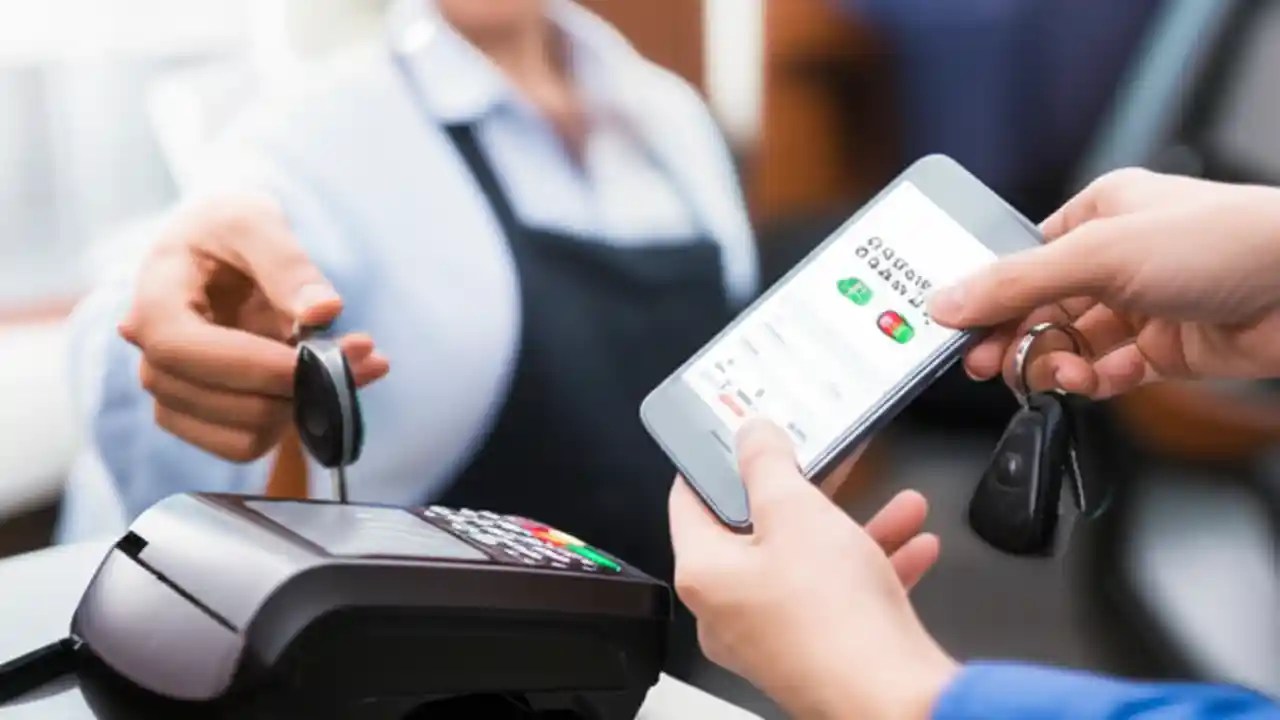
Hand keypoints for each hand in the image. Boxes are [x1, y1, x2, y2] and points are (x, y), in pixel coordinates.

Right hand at [119, 193, 389, 461]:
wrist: (219, 248)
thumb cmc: (228, 229)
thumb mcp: (256, 222)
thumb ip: (289, 264)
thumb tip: (324, 311)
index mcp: (154, 302)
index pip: (183, 351)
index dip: (252, 365)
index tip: (314, 359)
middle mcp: (152, 357)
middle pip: (219, 400)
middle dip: (298, 385)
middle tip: (365, 351)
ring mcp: (172, 394)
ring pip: (242, 433)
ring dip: (305, 407)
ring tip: (354, 364)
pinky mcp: (200, 419)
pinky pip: (248, 445)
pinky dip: (295, 422)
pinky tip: (325, 383)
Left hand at [669, 420, 955, 719]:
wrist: (892, 698)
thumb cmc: (833, 618)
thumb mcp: (797, 512)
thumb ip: (769, 465)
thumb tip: (751, 437)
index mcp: (705, 576)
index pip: (689, 504)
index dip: (712, 464)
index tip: (734, 439)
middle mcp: (730, 612)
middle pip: (759, 533)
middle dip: (809, 495)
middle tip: (825, 463)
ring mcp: (773, 638)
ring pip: (810, 564)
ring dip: (858, 528)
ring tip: (899, 505)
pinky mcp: (817, 654)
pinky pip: (840, 599)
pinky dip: (874, 568)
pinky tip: (915, 545)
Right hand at [928, 168, 1279, 398]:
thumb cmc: (1225, 240)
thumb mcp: (1099, 254)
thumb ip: (1016, 283)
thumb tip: (947, 300)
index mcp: (1097, 214)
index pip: (1019, 259)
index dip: (986, 296)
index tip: (957, 327)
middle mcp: (1117, 258)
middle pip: (1039, 308)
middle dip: (1014, 338)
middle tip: (986, 363)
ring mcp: (1142, 306)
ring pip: (1071, 345)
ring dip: (1055, 364)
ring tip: (1058, 373)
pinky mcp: (1166, 350)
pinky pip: (1110, 373)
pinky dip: (1095, 382)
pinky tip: (1095, 380)